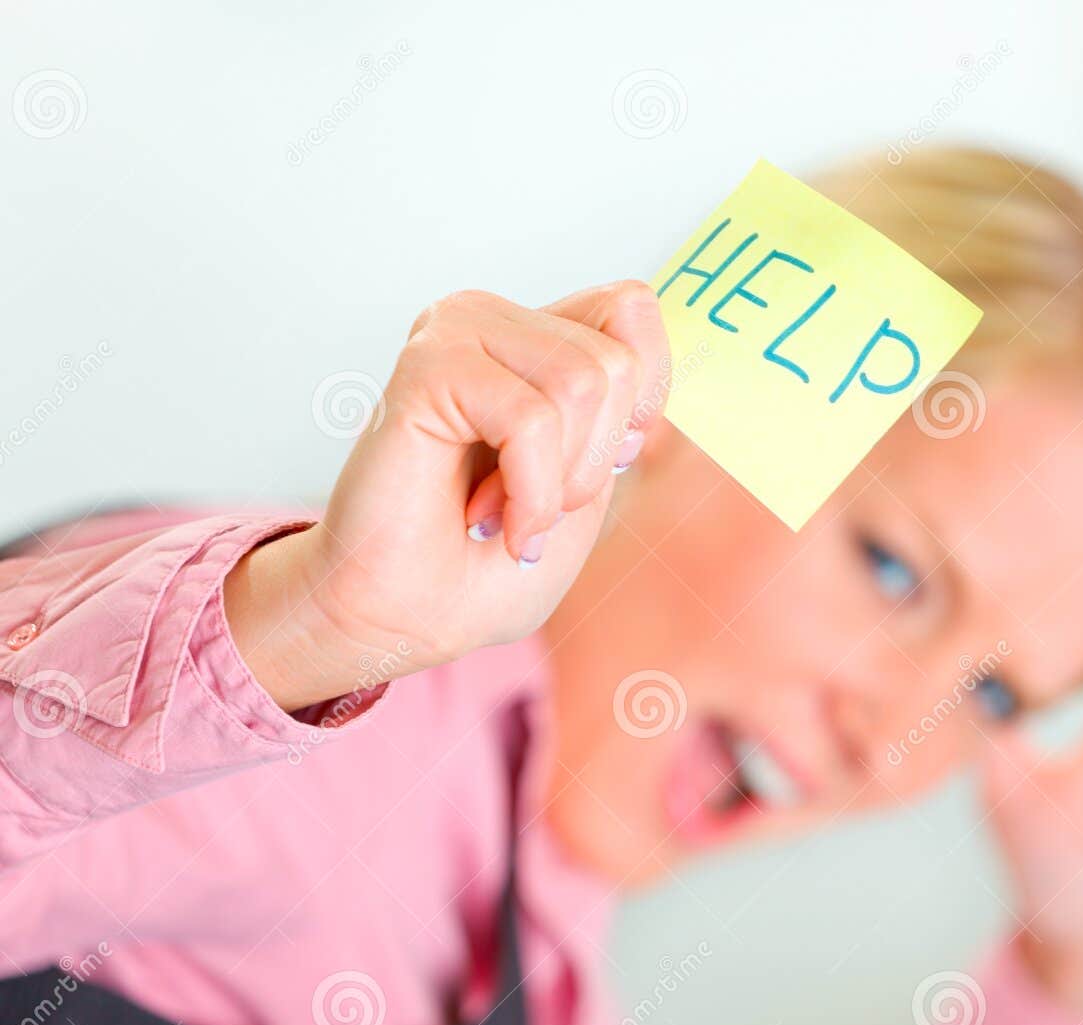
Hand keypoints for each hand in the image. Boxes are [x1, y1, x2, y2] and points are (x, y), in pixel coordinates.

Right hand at [226, 283, 668, 710]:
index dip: (639, 402)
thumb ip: (620, 420)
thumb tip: (639, 373)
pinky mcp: (428, 366)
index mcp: (533, 341)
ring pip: (584, 383)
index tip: (579, 467)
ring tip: (503, 511)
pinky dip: (529, 491)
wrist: (403, 620)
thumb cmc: (485, 567)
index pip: (631, 307)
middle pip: (618, 362)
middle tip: (532, 506)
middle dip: (593, 463)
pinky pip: (532, 418)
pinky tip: (484, 516)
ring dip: (557, 482)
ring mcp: (455, 334)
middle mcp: (492, 323)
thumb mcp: (590, 490)